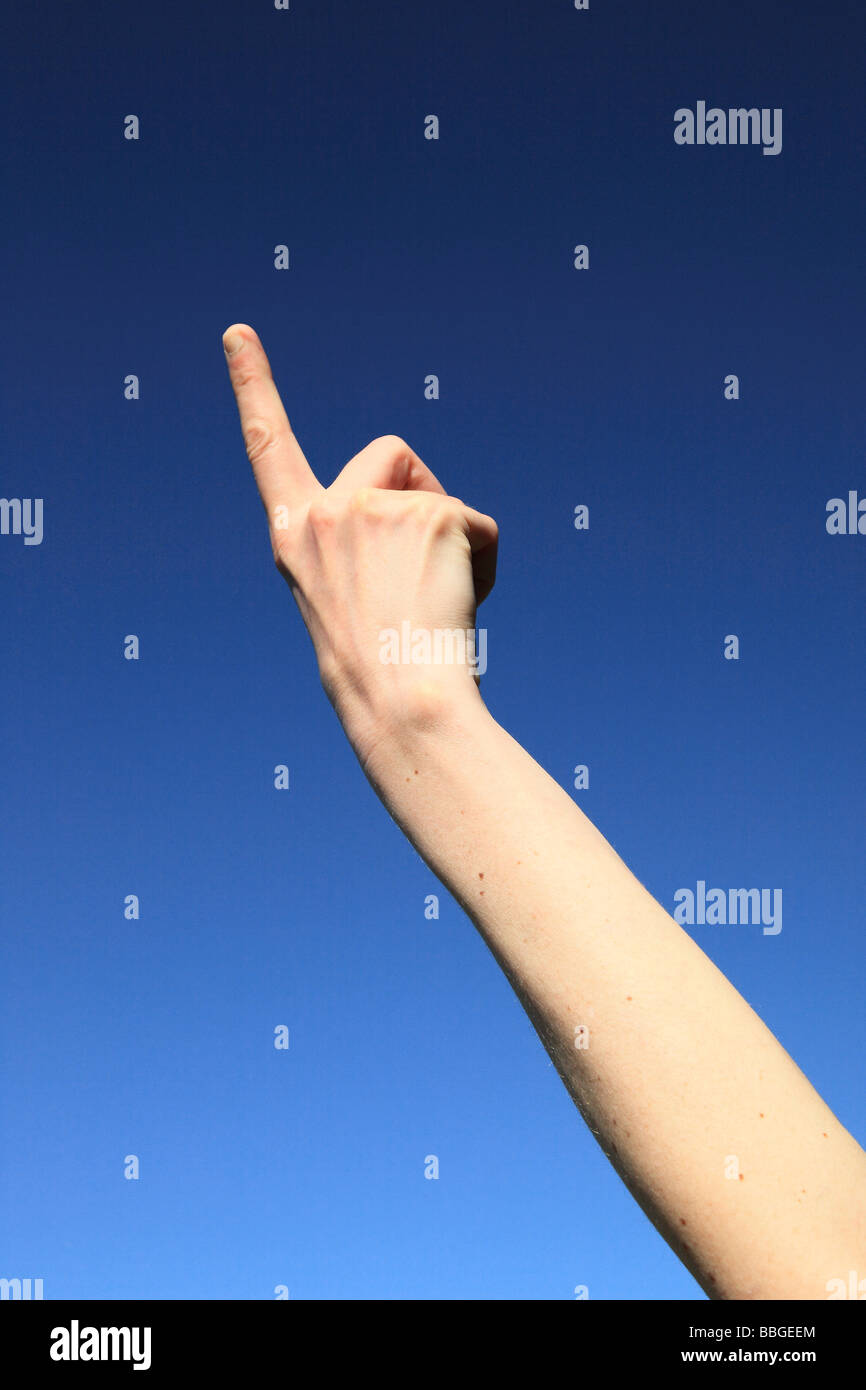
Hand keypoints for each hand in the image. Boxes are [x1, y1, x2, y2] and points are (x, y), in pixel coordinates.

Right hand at [222, 324, 498, 771]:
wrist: (399, 700)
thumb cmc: (376, 667)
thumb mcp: (341, 596)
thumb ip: (359, 544)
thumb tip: (431, 516)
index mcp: (293, 533)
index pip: (268, 446)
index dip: (253, 386)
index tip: (238, 331)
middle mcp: (325, 510)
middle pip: (389, 456)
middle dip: (420, 490)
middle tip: (423, 567)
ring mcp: (375, 508)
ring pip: (440, 495)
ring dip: (454, 538)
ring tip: (438, 601)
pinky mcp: (431, 514)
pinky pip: (478, 523)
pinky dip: (484, 559)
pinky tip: (465, 601)